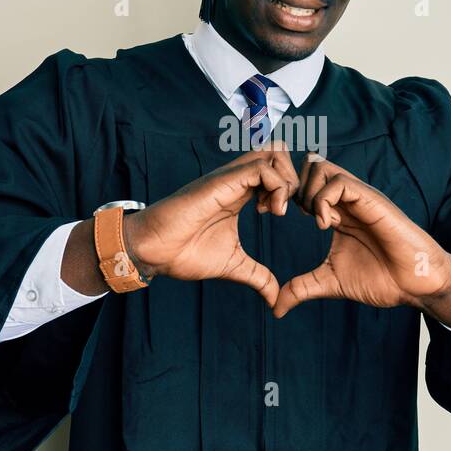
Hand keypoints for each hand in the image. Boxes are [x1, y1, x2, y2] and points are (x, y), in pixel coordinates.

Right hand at [122, 142, 298, 306]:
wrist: (154, 251)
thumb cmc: (185, 254)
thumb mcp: (234, 265)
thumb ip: (258, 276)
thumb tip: (276, 299)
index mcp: (241, 193)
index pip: (277, 170)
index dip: (292, 189)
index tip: (288, 215)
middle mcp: (237, 180)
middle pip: (279, 151)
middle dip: (295, 178)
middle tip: (290, 209)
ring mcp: (230, 178)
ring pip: (274, 152)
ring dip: (286, 180)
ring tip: (278, 209)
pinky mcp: (223, 181)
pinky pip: (261, 167)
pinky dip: (275, 186)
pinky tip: (267, 211)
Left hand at [272, 154, 450, 317]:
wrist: (416, 284)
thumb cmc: (382, 279)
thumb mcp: (331, 283)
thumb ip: (302, 289)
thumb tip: (276, 308)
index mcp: (335, 212)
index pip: (301, 183)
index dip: (280, 195)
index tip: (272, 215)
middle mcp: (345, 200)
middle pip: (306, 167)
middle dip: (288, 187)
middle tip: (285, 214)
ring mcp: (358, 198)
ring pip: (320, 167)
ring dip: (306, 191)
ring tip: (312, 221)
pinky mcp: (371, 200)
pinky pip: (339, 182)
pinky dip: (324, 200)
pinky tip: (326, 224)